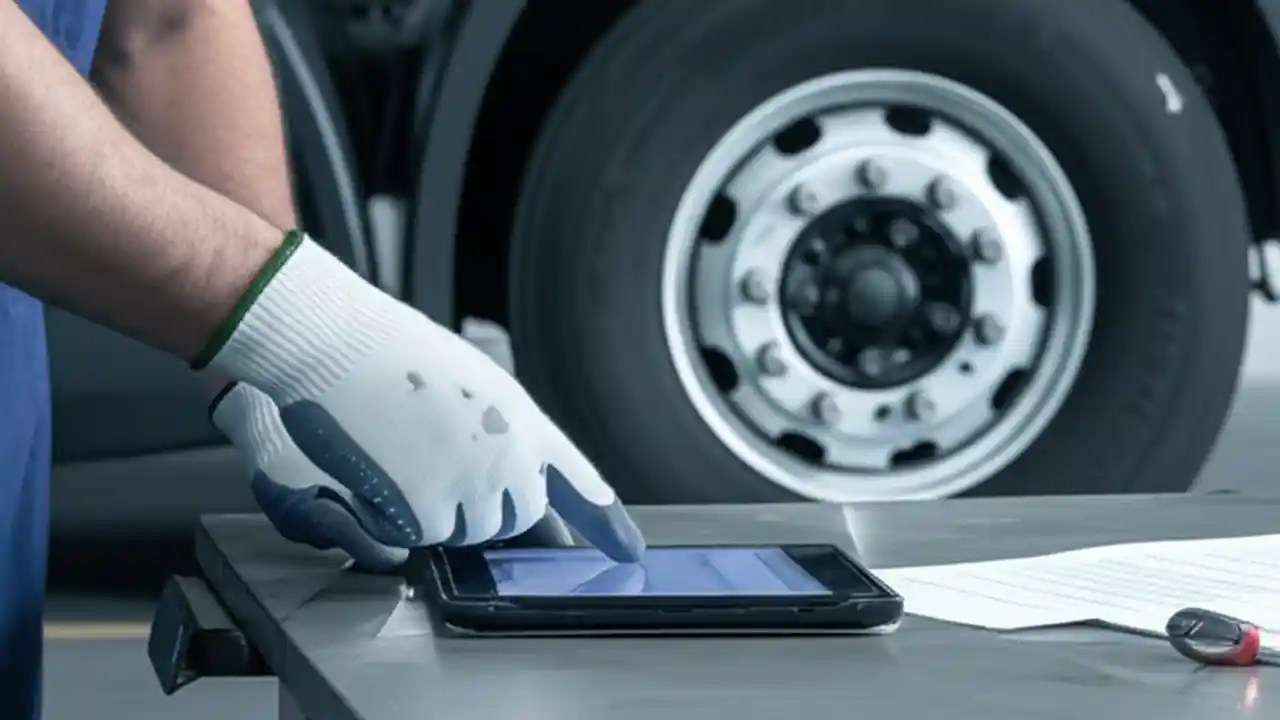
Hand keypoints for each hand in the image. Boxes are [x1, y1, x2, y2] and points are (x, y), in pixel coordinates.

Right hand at [198, 233, 644, 561]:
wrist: (337, 343)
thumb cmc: (393, 355)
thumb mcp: (471, 386)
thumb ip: (502, 433)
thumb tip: (517, 481)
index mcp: (522, 416)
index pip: (579, 479)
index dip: (607, 521)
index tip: (629, 550)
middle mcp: (509, 453)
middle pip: (518, 518)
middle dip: (486, 509)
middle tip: (439, 473)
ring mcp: (470, 482)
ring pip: (467, 533)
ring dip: (438, 512)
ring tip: (404, 459)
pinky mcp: (426, 507)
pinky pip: (420, 538)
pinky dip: (397, 518)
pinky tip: (381, 473)